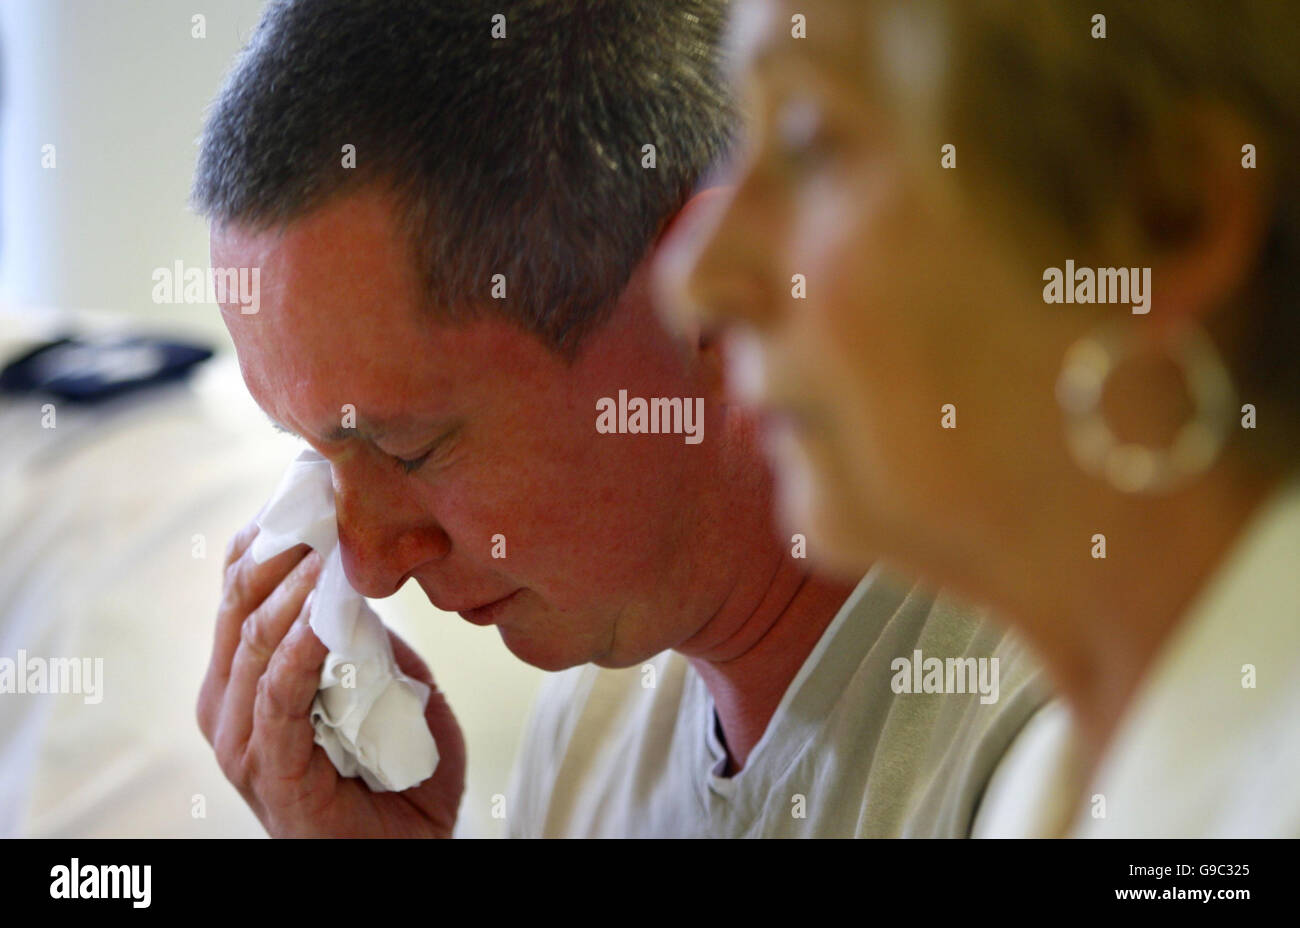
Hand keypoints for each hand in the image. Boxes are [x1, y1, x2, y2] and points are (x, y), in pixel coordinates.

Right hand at [197, 520, 466, 836]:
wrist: (405, 861)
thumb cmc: (399, 777)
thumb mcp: (390, 687)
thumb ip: (372, 639)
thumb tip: (371, 584)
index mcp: (246, 677)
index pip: (240, 585)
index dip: (272, 531)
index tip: (311, 483)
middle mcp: (228, 703)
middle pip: (239, 600)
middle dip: (282, 545)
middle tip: (324, 497)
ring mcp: (243, 740)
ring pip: (253, 640)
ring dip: (293, 588)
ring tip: (330, 544)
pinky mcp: (272, 771)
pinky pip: (278, 697)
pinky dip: (300, 650)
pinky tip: (324, 615)